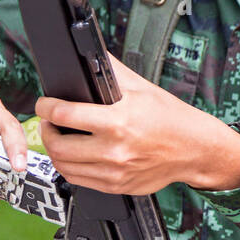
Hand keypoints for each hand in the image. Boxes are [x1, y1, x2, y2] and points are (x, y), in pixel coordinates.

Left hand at [34, 52, 239, 194]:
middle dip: (46, 131)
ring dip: (55, 151)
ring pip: (65, 167)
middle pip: (58, 147)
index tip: (44, 104)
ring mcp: (115, 172)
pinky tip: (74, 156)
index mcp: (119, 121)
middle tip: (49, 122)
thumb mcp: (141, 88)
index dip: (46, 107)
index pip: (65, 115)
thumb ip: (111, 71)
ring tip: (59, 138)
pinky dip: (70, 167)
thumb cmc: (171, 118)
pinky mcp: (116, 186)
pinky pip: (79, 181)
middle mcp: (115, 150)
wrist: (194, 149)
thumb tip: (90, 52)